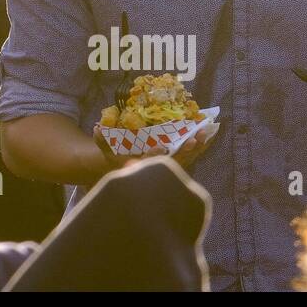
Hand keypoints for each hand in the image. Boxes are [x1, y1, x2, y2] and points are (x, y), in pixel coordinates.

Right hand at [93, 118, 217, 171]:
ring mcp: (169, 172)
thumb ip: (102, 141)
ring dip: (197, 148)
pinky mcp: (178, 168)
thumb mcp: (108, 152)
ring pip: (186, 161)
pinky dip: (200, 148)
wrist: (130, 179)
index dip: (154, 156)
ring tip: (206, 134)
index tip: (162, 146)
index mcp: (141, 168)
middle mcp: (157, 172)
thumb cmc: (119, 162)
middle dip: (183, 152)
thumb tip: (97, 127)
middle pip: (173, 163)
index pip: (148, 164)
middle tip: (193, 140)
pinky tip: (209, 135)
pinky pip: (191, 158)